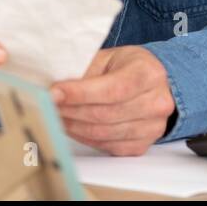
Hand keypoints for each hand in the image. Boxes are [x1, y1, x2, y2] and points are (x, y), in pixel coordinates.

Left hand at [50, 46, 174, 155]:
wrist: (152, 84)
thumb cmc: (127, 67)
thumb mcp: (108, 59)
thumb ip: (85, 73)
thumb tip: (54, 90)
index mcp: (149, 73)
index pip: (112, 89)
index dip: (79, 94)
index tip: (54, 93)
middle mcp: (157, 101)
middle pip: (104, 114)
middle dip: (71, 110)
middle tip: (49, 104)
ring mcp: (153, 127)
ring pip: (103, 133)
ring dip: (74, 126)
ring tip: (57, 115)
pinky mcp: (142, 145)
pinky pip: (107, 146)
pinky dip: (85, 137)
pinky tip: (74, 126)